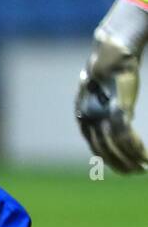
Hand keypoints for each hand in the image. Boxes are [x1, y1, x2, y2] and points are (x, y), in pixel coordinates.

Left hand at [76, 3, 147, 173]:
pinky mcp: (118, 111)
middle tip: (135, 172)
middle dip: (120, 164)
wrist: (112, 54)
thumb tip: (122, 119)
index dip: (110, 160)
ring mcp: (103, 117)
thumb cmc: (109, 71)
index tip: (123, 167)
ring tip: (142, 167)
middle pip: (105, 151)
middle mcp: (90, 121)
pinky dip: (135, 148)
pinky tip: (144, 156)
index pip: (96, 147)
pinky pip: (125, 136)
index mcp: (84, 119)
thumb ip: (109, 109)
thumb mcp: (104, 94)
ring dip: (130, 159)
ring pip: (116, 147)